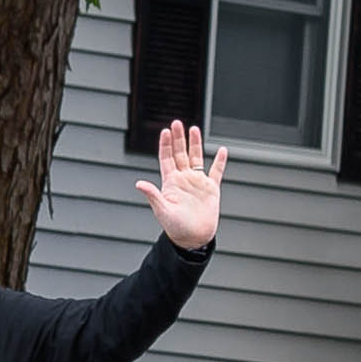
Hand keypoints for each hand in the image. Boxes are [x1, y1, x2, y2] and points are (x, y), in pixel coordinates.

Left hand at [135, 120, 226, 250]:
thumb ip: (152, 195)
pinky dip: (220, 161)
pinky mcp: (211, 189)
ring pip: (197, 158)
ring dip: (195, 144)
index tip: (165, 131)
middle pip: (180, 154)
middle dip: (178, 138)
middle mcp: (183, 179)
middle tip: (177, 122)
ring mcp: (197, 182)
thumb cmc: (175, 227)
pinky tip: (222, 150)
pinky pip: (216, 172)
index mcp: (170, 182)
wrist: (193, 238)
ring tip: (194, 129)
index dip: (165, 145)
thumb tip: (138, 183)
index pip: (166, 159)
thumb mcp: (162, 209)